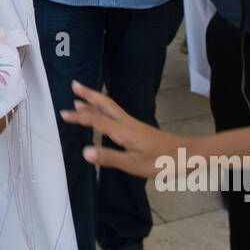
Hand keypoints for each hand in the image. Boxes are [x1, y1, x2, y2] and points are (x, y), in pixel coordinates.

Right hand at [60, 81, 181, 177]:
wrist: (186, 154)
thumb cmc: (161, 161)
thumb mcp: (134, 164)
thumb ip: (109, 157)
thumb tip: (85, 152)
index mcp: (122, 130)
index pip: (96, 119)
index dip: (79, 116)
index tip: (63, 113)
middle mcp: (126, 123)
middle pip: (104, 104)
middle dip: (88, 95)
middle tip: (74, 85)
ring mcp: (133, 124)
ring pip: (110, 107)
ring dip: (95, 100)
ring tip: (81, 96)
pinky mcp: (138, 128)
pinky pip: (115, 113)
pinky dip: (104, 108)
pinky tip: (103, 113)